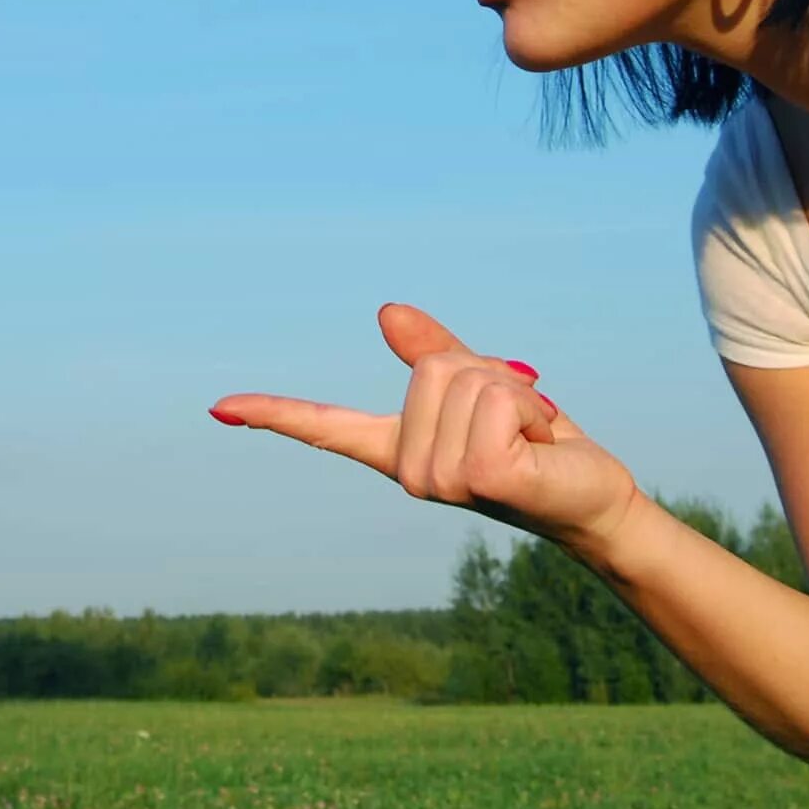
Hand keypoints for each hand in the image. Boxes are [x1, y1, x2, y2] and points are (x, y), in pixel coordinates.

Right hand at [211, 304, 640, 551]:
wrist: (591, 496)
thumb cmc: (537, 445)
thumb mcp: (482, 386)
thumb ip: (434, 352)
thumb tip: (384, 312)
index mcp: (400, 449)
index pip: (325, 426)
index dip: (272, 412)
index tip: (218, 408)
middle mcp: (411, 471)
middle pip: (434, 369)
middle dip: (490, 376)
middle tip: (517, 422)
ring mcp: (440, 481)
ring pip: (467, 379)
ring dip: (516, 393)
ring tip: (529, 435)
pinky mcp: (478, 478)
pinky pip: (493, 399)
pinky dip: (528, 407)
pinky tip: (537, 445)